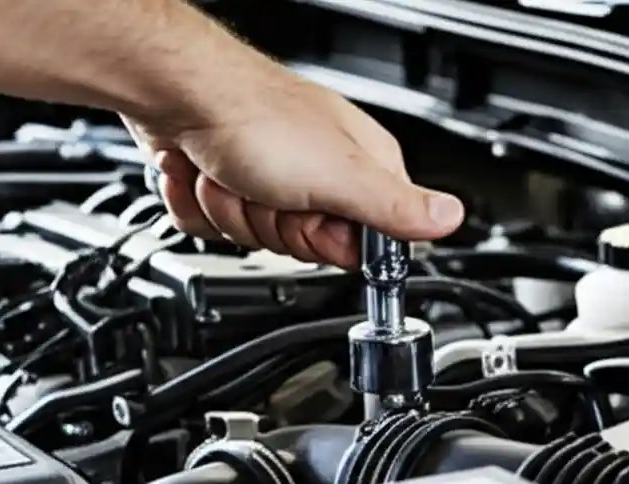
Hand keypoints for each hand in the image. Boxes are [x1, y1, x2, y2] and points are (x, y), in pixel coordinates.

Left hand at [124, 62, 464, 266]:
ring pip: (248, 238)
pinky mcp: (220, 183)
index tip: (310, 218)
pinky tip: (201, 173)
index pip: (356, 246)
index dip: (323, 242)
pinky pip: (209, 226)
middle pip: (296, 246)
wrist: (178, 93)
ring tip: (229, 172)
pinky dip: (196, 204)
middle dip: (268, 224)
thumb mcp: (337, 174)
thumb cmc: (254, 116)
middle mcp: (313, 172)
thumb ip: (395, 206)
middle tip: (264, 188)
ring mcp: (263, 177)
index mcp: (357, 168)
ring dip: (228, 210)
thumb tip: (449, 220)